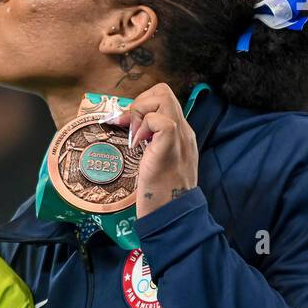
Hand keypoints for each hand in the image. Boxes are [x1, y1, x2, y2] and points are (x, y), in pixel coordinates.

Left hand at [120, 82, 198, 218]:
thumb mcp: (154, 162)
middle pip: (164, 92)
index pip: (164, 100)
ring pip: (164, 97)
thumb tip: (124, 131)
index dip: (142, 104)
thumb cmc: (158, 193)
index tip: (126, 125)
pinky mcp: (170, 147)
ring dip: (140, 111)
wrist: (172, 215)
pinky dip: (144, 125)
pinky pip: (161, 120)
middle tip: (129, 127)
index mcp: (180, 134)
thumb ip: (147, 145)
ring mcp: (180, 138)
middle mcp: (184, 132)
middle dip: (139, 102)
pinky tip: (136, 143)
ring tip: (133, 135)